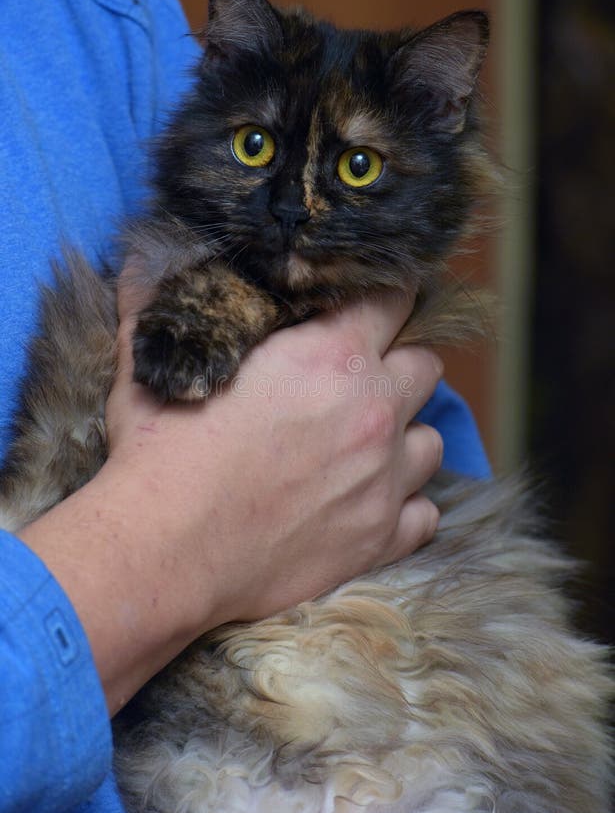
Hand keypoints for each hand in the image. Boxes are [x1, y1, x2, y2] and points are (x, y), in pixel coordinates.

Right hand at [22, 286, 442, 713]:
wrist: (163, 551)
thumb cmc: (158, 455)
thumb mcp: (153, 366)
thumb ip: (159, 305)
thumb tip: (143, 261)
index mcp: (330, 356)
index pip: (394, 298)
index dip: (385, 297)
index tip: (369, 308)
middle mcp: (373, 411)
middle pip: (426, 366)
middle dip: (399, 365)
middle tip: (362, 382)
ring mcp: (384, 479)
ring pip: (432, 441)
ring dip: (406, 438)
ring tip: (368, 449)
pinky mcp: (379, 539)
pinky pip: (424, 515)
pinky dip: (404, 507)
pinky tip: (369, 505)